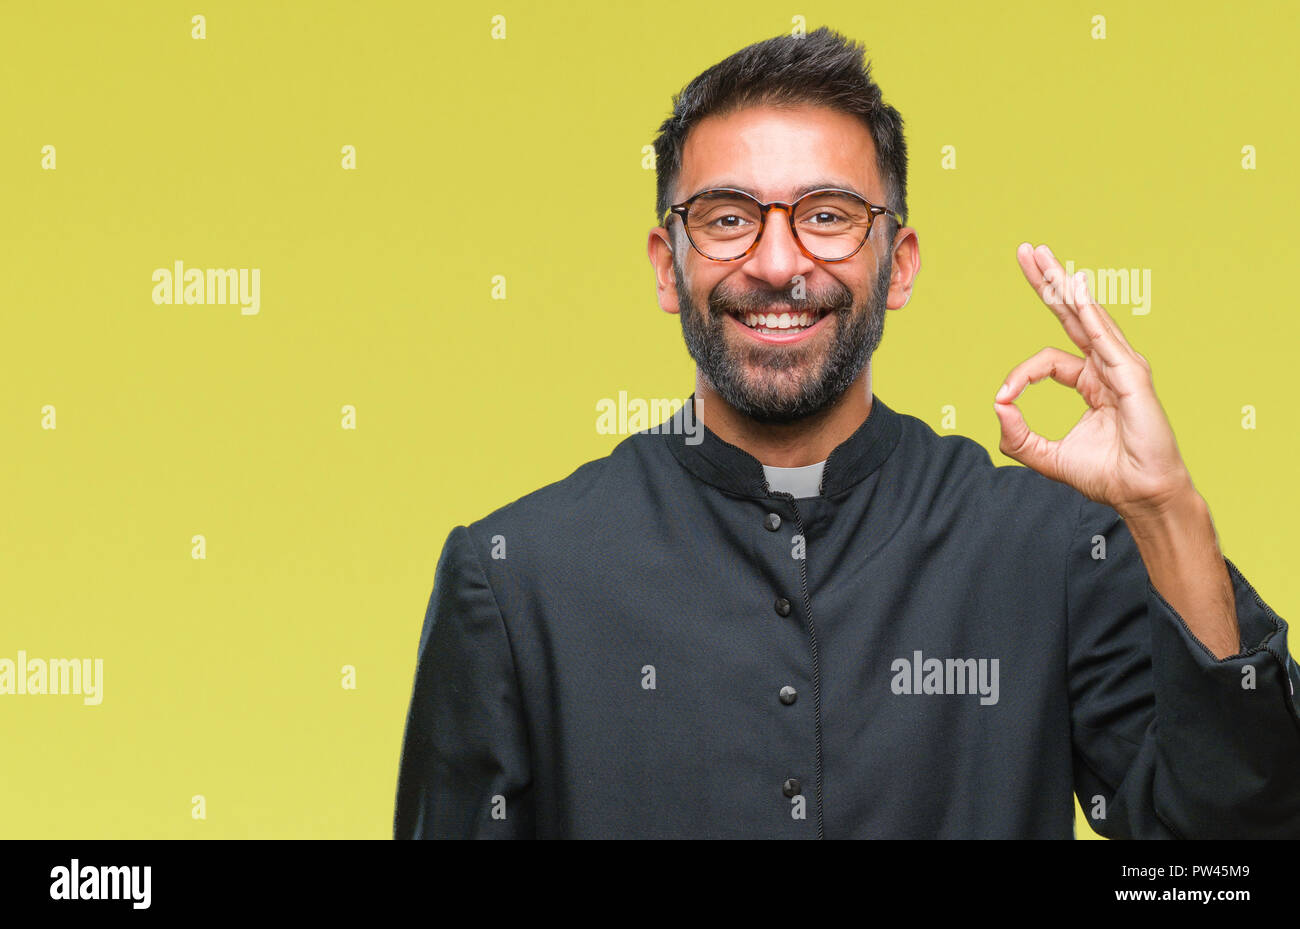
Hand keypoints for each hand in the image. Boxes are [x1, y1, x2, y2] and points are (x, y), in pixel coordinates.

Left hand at [993, 243, 1194, 517]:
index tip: (1004, 396)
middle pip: (1072, 315)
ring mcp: (1122, 368)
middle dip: (1049, 282)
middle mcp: (1107, 368)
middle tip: (1029, 251)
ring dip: (1063, 285)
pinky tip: (1074, 289)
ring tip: (1043, 256)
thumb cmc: (1106, 475)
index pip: (1049, 360)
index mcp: (1091, 382)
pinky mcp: (1131, 377)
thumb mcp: (1046, 456)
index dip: (1021, 376)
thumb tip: (996, 406)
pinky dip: (1088, 313)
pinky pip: (1104, 338)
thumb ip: (1017, 436)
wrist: (1140, 495)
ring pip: (1088, 317)